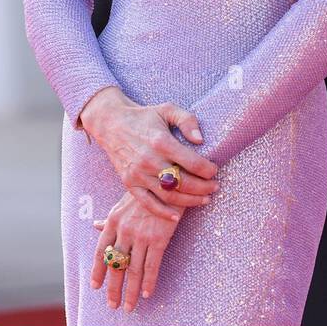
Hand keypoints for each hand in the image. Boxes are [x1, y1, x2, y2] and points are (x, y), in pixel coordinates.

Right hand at [79, 88, 219, 213]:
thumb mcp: (167, 109)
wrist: (111, 123)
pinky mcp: (130, 183)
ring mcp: (139, 174)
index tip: (214, 171)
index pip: (191, 162)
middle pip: (183, 182)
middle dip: (203, 187)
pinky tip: (177, 216)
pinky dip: (163, 213)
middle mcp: (149, 160)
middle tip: (215, 187)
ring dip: (190, 201)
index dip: (207, 169)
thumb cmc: (144, 116)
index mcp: (161, 141)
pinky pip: (148, 203)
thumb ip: (187, 120)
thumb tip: (200, 139)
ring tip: (205, 199)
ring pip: (169, 196)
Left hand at [91, 189, 181, 311]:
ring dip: (132, 291)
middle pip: (116, 265)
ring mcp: (141, 235)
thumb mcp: (124, 203)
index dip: (98, 271)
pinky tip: (148, 294)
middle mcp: (124, 230)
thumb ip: (110, 218)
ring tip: (129, 306)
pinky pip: (152, 266)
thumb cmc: (147, 192)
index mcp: (113, 221)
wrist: (170, 181)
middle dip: (114, 288)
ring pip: (133, 270)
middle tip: (113, 305)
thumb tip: (95, 225)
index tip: (95, 286)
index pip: (101, 251)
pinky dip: (149, 282)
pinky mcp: (159, 238)